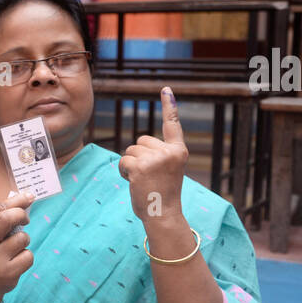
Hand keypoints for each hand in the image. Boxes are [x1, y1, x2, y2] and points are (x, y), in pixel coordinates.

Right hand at [0, 190, 35, 302]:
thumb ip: (0, 220)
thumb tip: (25, 199)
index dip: (17, 201)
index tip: (29, 197)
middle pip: (7, 219)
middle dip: (21, 215)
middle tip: (26, 219)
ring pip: (22, 238)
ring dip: (24, 241)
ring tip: (14, 249)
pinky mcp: (7, 273)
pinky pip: (28, 256)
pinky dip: (26, 257)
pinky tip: (16, 262)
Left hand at [119, 87, 188, 224]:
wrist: (163, 214)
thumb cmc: (163, 193)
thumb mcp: (167, 169)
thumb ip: (158, 154)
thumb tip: (136, 147)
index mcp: (178, 150)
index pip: (173, 124)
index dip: (169, 105)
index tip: (166, 88)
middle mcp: (169, 151)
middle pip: (141, 140)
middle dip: (139, 155)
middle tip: (148, 175)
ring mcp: (155, 159)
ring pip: (131, 150)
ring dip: (130, 164)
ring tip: (143, 180)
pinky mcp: (140, 166)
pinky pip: (123, 161)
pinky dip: (124, 171)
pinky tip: (134, 182)